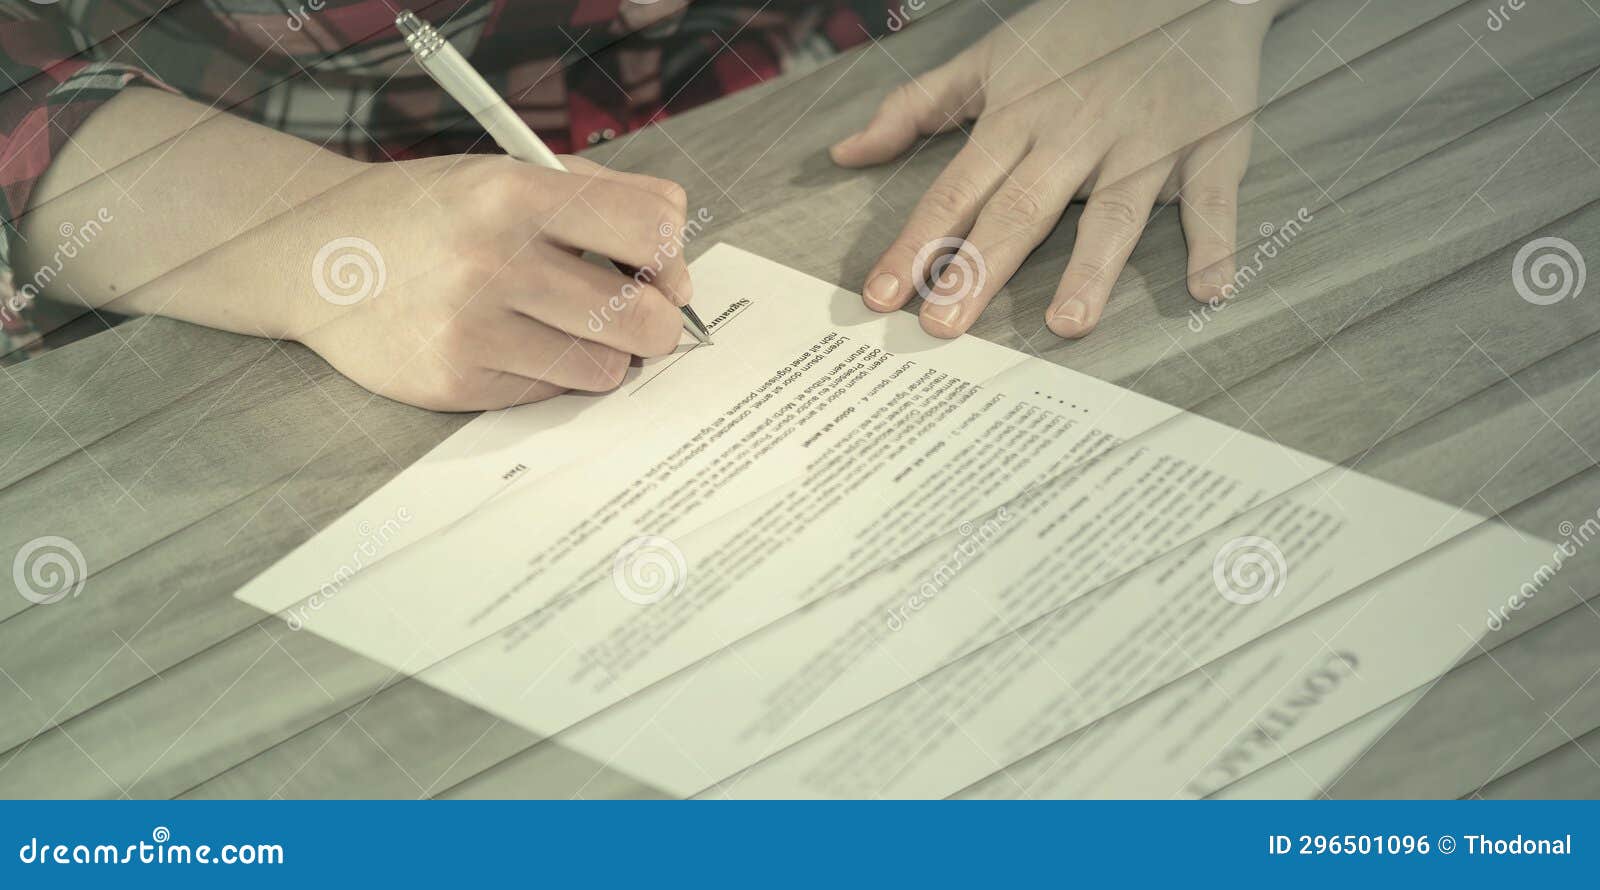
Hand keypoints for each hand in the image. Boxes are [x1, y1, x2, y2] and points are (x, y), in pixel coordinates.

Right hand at [296, 155, 692, 410]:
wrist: (315, 257)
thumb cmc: (433, 213)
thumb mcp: (509, 172)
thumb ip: (604, 194)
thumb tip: (680, 251)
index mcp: (514, 191)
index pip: (654, 229)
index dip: (672, 255)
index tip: (658, 267)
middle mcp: (492, 258)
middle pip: (646, 318)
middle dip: (656, 321)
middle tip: (635, 311)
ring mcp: (472, 327)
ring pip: (607, 368)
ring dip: (603, 352)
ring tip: (565, 324)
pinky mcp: (457, 381)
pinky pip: (553, 393)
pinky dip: (551, 373)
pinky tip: (512, 342)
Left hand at [833, 0, 1285, 338]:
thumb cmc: (1081, 25)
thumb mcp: (990, 56)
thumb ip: (917, 108)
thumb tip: (847, 153)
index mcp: (1019, 115)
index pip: (956, 190)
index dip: (916, 244)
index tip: (882, 297)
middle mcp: (1076, 133)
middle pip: (1022, 209)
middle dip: (980, 269)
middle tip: (945, 325)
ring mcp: (1145, 141)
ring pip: (1114, 210)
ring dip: (1092, 267)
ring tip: (1067, 324)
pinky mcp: (1210, 142)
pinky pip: (1213, 198)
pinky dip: (1216, 242)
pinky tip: (1208, 289)